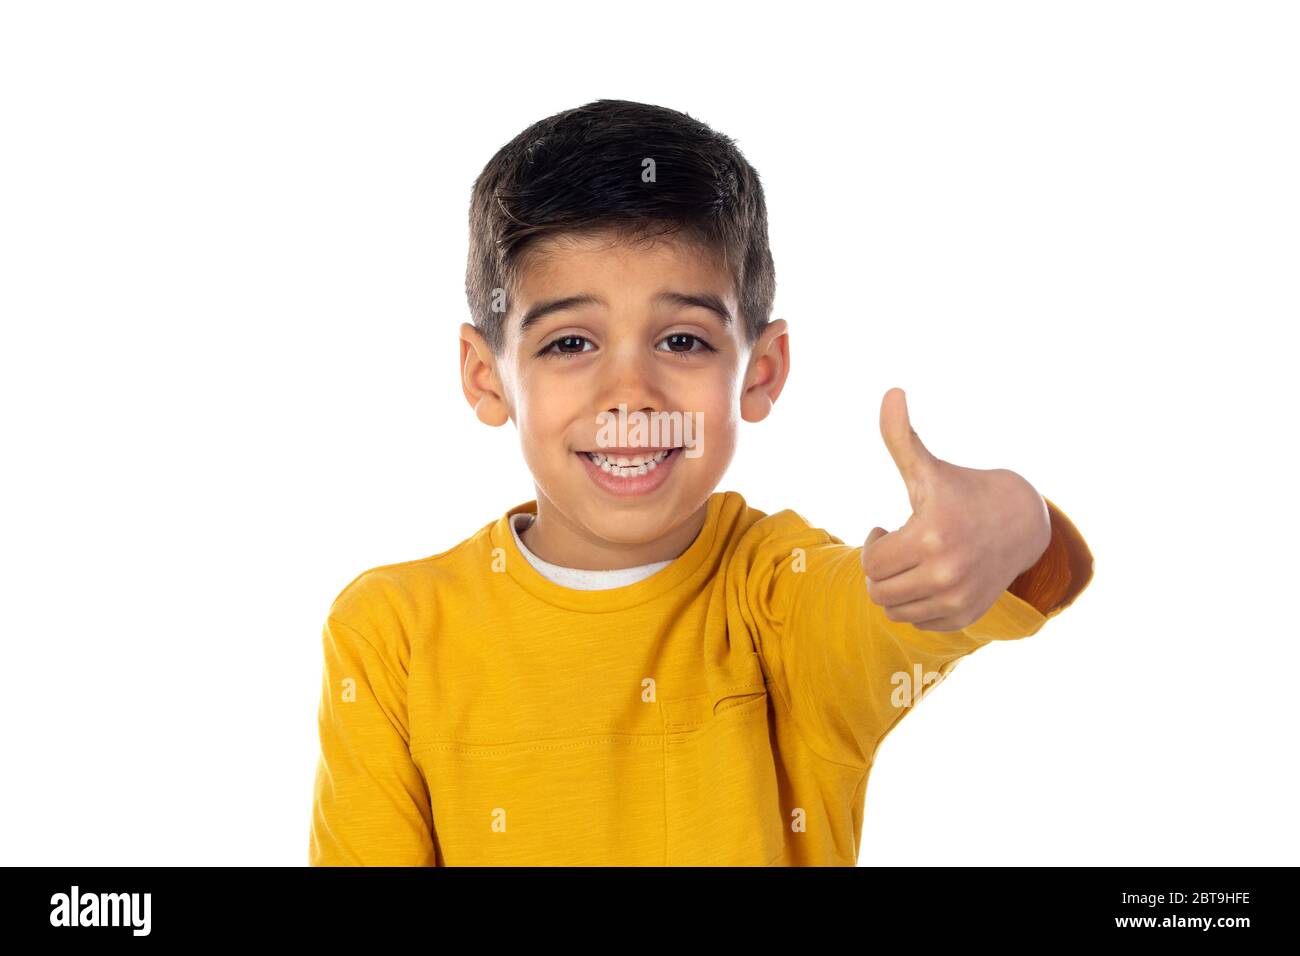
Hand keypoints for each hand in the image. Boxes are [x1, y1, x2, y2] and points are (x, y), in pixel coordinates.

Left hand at [861, 388, 1051, 631]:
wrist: (1020, 522)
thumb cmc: (962, 491)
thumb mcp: (927, 467)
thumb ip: (900, 436)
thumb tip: (891, 391)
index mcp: (932, 536)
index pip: (871, 562)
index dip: (872, 544)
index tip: (885, 529)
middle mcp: (946, 574)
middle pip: (878, 591)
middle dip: (879, 568)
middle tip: (896, 547)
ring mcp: (958, 599)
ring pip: (895, 611)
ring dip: (895, 587)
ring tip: (910, 563)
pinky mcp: (966, 616)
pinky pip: (918, 623)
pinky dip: (916, 605)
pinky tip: (929, 580)